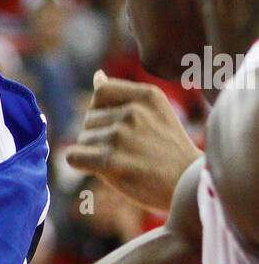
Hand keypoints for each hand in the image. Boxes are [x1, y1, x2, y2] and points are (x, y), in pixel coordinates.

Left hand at [65, 72, 199, 212]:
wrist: (189, 187)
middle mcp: (133, 111)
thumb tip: (97, 76)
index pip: (101, 91)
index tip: (119, 127)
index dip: (102, 111)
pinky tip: (100, 170)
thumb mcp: (157, 113)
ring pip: (83, 139)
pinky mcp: (110, 161)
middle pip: (89, 118)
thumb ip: (125, 95)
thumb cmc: (170, 152)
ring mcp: (120, 135)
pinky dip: (80, 164)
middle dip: (99, 135)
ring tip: (122, 162)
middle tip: (125, 151)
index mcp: (147, 95)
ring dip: (94, 153)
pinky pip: (74, 157)